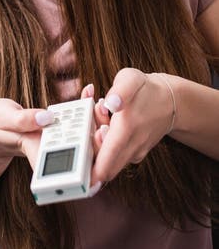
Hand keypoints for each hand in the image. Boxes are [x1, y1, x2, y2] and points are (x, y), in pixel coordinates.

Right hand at [0, 84, 94, 170]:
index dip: (89, 162)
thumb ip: (22, 119)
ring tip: (99, 101)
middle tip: (104, 119)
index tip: (98, 139)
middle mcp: (58, 152)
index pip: (70, 168)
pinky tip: (88, 91)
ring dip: (98, 120)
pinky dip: (87, 107)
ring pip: (88, 137)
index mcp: (42, 156)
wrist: (1, 125)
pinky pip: (82, 121)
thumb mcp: (2, 119)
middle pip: (87, 154)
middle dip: (101, 138)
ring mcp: (64, 141)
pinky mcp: (65, 129)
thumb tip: (46, 118)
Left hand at [90, 68, 174, 185]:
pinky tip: (104, 115)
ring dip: (96, 139)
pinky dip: (103, 139)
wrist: (171, 101)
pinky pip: (113, 154)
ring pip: (106, 159)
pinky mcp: (133, 154)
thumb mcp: (131, 79)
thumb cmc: (146, 89)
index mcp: (127, 131)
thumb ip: (120, 90)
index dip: (89, 168)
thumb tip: (110, 103)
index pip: (105, 164)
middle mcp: (131, 148)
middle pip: (101, 165)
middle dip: (88, 146)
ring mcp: (133, 153)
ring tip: (101, 109)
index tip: (78, 157)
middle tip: (92, 117)